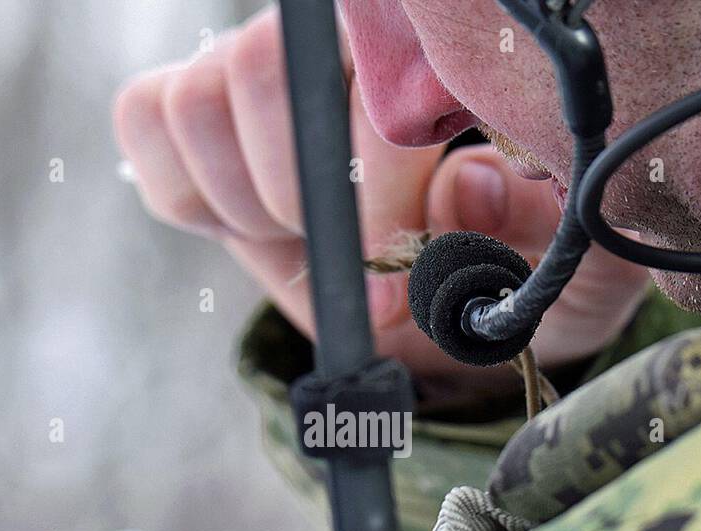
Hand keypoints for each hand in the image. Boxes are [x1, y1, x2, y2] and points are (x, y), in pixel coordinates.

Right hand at [113, 7, 650, 394]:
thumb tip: (473, 186)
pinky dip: (188, 192)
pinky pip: (146, 123)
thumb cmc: (510, 273)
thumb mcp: (554, 270)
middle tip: (356, 266)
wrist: (447, 311)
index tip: (397, 261)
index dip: (375, 176)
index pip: (374, 69)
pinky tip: (253, 229)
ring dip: (247, 201)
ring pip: (194, 96)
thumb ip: (532, 228)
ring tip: (310, 248)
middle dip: (304, 196)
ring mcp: (252, 73)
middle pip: (262, 62)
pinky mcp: (189, 116)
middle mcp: (334, 48)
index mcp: (429, 58)